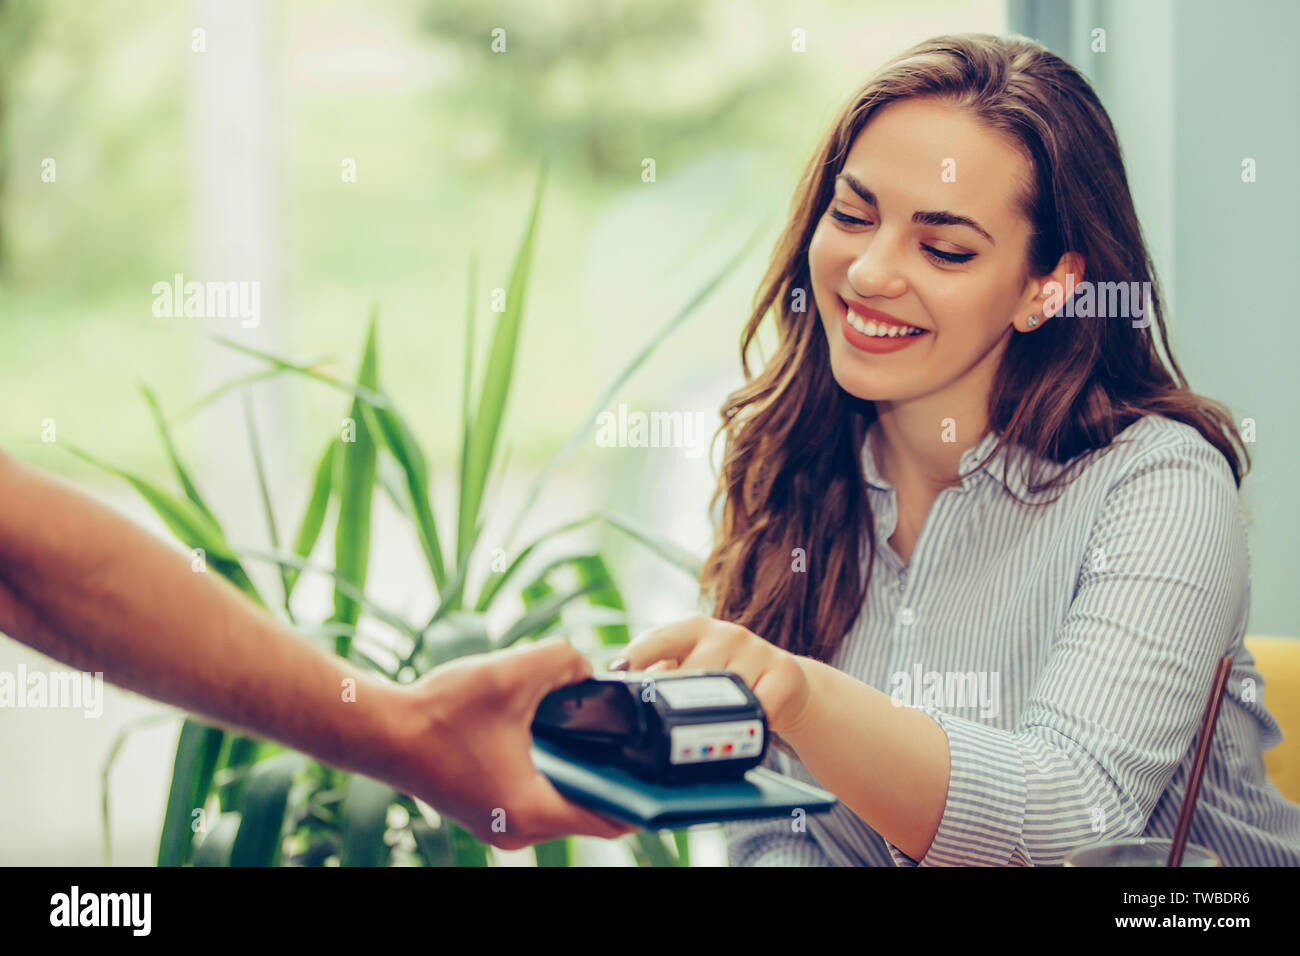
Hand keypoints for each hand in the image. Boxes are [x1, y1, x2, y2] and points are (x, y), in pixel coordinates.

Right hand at [384, 635, 637, 850]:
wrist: (378, 730)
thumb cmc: (439, 712)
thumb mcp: (512, 673)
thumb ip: (563, 661)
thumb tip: (587, 666)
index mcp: (534, 811)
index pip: (612, 817)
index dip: (644, 794)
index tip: (665, 767)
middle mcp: (520, 829)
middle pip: (587, 806)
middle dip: (610, 769)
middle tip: (629, 731)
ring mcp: (500, 822)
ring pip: (560, 796)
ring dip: (577, 764)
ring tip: (592, 724)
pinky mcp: (485, 806)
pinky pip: (535, 791)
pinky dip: (550, 765)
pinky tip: (550, 728)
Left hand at [615, 614, 812, 734]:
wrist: (786, 684)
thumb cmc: (726, 677)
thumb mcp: (693, 668)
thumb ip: (662, 676)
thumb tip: (622, 693)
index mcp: (695, 628)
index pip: (659, 638)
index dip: (636, 655)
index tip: (617, 672)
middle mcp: (727, 633)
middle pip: (694, 672)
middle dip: (680, 699)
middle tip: (669, 722)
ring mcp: (758, 650)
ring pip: (728, 691)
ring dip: (717, 715)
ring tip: (708, 731)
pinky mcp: (785, 674)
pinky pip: (760, 708)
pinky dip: (750, 724)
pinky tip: (744, 729)